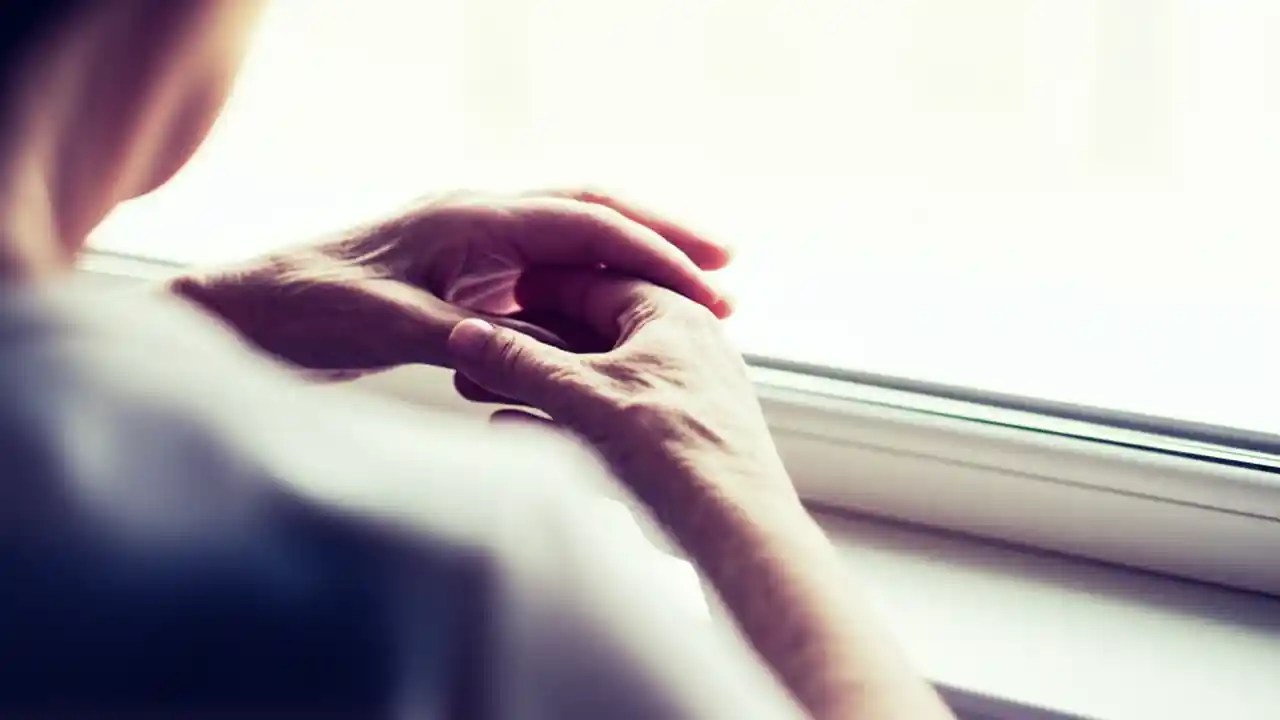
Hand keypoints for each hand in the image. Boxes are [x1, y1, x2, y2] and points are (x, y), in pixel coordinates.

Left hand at [169, 189, 731, 374]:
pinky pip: (549, 262)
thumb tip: (538, 356)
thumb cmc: (311, 308)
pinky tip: (619, 304)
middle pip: (594, 210)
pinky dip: (596, 276)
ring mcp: (474, 238)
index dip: (654, 254)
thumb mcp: (391, 328)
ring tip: (695, 277)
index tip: (712, 285)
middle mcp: (482, 215)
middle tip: (729, 261)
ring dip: (634, 251)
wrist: (255, 309)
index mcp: (474, 218)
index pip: (587, 225)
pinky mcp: (465, 266)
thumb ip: (468, 337)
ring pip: (575, 231)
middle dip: (663, 233)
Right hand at [447, 270, 799, 526]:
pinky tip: (512, 429)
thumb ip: (519, 363)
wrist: (733, 527)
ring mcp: (680, 399)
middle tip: (477, 350)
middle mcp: (682, 349)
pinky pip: (606, 423)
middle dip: (527, 347)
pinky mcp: (673, 446)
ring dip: (536, 387)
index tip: (495, 292)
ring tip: (479, 390)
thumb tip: (464, 335)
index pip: (597, 281)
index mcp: (672, 315)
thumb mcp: (582, 395)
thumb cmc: (674, 446)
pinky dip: (561, 424)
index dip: (540, 285)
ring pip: (594, 382)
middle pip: (590, 334)